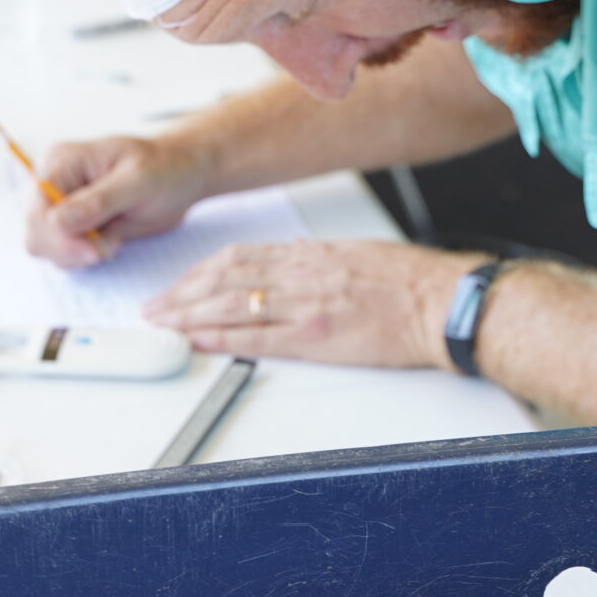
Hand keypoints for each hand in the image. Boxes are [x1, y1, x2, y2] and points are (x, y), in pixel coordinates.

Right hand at [25, 134, 214, 267]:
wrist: (178, 176)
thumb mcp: (138, 180)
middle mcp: (51, 183)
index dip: (58, 237)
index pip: (38, 207)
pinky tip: (109, 242)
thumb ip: (98, 201)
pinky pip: (62, 255)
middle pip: (35, 232)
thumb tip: (58, 221)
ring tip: (112, 239)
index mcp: (61, 162)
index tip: (94, 252)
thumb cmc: (162, 169)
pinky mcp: (70, 227)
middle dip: (68, 249)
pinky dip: (83, 258)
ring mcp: (59, 207)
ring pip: (44, 248)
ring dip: (76, 255)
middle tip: (107, 248)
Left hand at [140, 239, 484, 368]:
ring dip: (189, 315)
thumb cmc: (410, 283)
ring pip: (230, 304)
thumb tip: (287, 263)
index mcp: (309, 256)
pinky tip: (198, 340)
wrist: (443, 302)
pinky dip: (221, 338)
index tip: (179, 284)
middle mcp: (300, 275)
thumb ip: (316, 262)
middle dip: (182, 294)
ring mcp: (304, 305)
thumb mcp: (355, 256)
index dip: (200, 273)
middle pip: (224, 279)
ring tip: (162, 325)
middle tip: (153, 307)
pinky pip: (256, 337)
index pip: (239, 259)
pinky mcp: (315, 337)